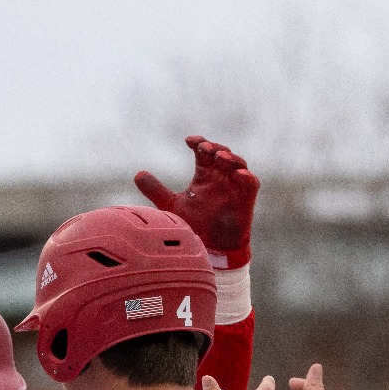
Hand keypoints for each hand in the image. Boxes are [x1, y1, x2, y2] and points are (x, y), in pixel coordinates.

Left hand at [134, 135, 260, 264]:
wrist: (210, 248)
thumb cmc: (195, 224)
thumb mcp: (171, 205)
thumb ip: (156, 189)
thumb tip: (137, 174)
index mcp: (205, 174)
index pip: (204, 152)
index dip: (199, 142)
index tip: (188, 141)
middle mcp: (221, 176)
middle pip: (222, 152)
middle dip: (214, 147)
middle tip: (203, 147)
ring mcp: (235, 186)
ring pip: (238, 163)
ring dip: (230, 157)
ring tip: (220, 157)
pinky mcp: (246, 199)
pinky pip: (251, 183)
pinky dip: (247, 177)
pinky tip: (238, 175)